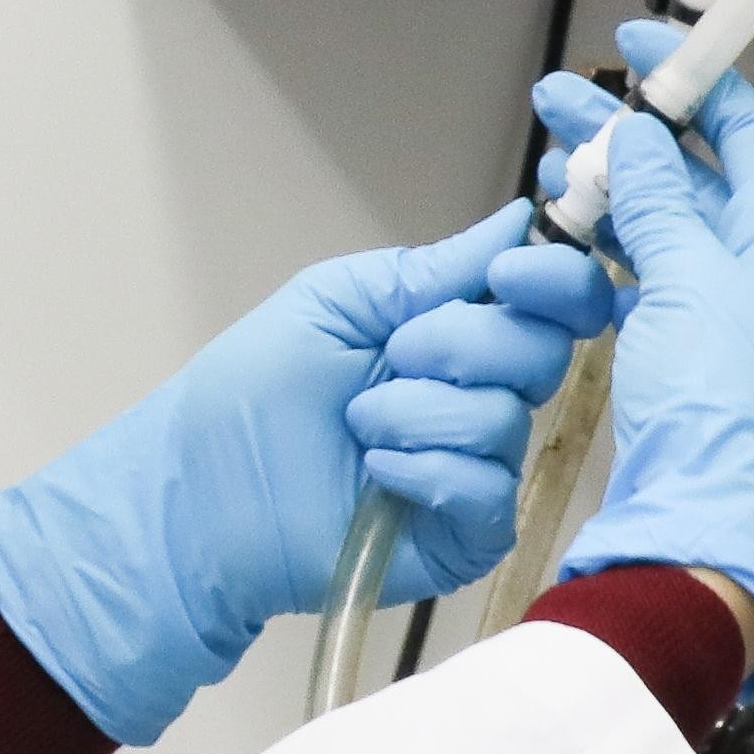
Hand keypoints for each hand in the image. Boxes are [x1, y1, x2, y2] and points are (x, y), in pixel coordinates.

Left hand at [0, 207, 617, 743]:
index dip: (553, 281)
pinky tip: (374, 474)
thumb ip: (429, 270)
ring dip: (417, 412)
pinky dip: (425, 470)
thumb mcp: (333, 304)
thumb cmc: (248, 396)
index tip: (506, 275)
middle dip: (460, 342)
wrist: (200, 494)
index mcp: (455, 333)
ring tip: (357, 427)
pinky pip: (487, 490)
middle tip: (392, 356)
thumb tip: (520, 220)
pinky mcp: (466, 534)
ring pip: (505, 420)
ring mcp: (477, 468)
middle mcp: (479, 397)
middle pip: (543, 352)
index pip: (553, 301)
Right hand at [533, 24, 753, 700]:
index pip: (751, 133)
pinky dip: (607, 249)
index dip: (695, 81)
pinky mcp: (688, 358)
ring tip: (550, 157)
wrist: (711, 533)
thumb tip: (642, 138)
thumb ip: (662, 203)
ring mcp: (728, 318)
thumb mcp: (693, 285)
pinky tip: (564, 226)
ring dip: (610, 190)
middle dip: (629, 134)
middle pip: (698, 177)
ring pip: (664, 228)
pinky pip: (647, 280)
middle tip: (559, 99)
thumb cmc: (730, 417)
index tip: (641, 43)